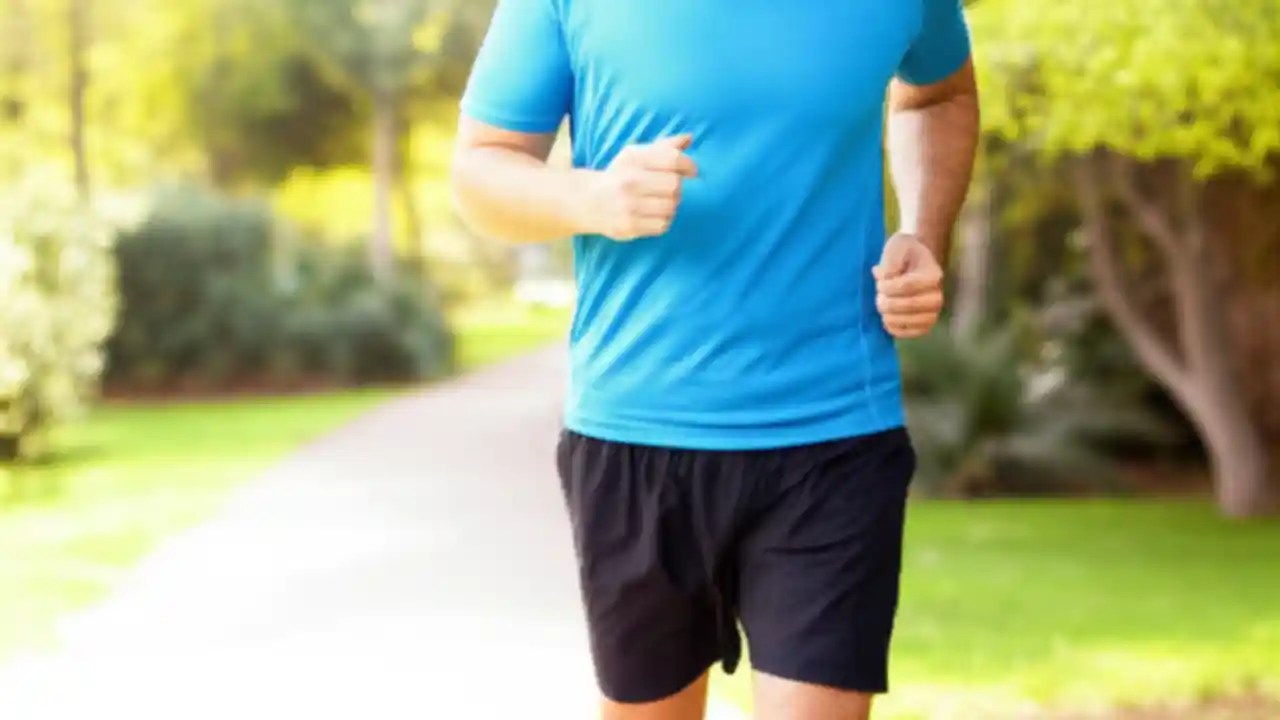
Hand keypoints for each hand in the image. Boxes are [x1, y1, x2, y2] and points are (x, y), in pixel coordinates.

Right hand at [581, 134, 697, 240]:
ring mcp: (629, 205)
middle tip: (668, 190)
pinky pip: (663, 225)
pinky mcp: (629, 226)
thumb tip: (689, 138)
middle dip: (677, 188)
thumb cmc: (619, 176)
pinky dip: (663, 220)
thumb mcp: (636, 156)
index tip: (691, 171)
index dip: (688, 165)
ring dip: (671, 205)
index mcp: (633, 159)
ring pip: (671, 207)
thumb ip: (663, 147)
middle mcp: (630, 181)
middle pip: (675, 185)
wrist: (587, 201)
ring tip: (659, 202)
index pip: (673, 159)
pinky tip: (652, 215)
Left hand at [873, 233, 944, 338]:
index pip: (906, 286)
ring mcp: (933, 313)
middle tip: (879, 295)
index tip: (879, 282)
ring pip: (908, 321)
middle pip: (907, 305)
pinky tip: (888, 318)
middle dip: (886, 301)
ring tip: (884, 305)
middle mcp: (937, 296)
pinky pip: (909, 334)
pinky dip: (894, 328)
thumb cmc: (904, 253)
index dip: (887, 287)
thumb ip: (890, 260)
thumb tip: (884, 278)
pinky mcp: (925, 326)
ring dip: (888, 315)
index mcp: (933, 275)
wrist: (914, 262)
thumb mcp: (896, 246)